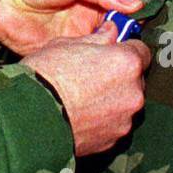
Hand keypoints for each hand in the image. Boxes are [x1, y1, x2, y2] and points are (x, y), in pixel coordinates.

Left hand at [0, 0, 142, 54]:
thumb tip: (133, 0)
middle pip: (119, 22)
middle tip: (135, 25)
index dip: (133, 1)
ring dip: (117, 42)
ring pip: (106, 41)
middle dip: (129, 25)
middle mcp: (87, 12)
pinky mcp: (67, 50)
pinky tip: (105, 53)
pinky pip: (88, 57)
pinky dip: (98, 57)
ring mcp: (78, 33)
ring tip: (124, 39)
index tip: (142, 5)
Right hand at [23, 27, 151, 155]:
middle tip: (92, 75)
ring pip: (125, 104)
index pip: (141, 51)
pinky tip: (80, 115)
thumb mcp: (67, 45)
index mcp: (126, 62)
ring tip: (82, 99)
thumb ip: (96, 39)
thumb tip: (110, 31)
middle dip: (119, 77)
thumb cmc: (46, 76)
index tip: (112, 52)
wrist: (31, 117)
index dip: (125, 50)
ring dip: (112, 100)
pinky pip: (113, 125)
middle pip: (135, 80)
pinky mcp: (114, 140)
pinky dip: (103, 120)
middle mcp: (133, 92)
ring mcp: (125, 119)